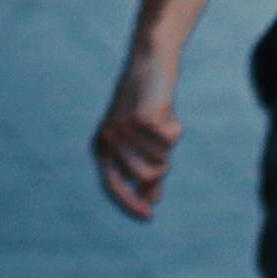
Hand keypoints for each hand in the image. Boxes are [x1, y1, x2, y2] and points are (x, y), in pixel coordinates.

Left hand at [90, 43, 186, 219]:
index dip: (129, 204)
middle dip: (162, 164)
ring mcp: (122, 128)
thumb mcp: (142, 138)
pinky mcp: (140, 117)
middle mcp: (107, 139)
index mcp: (101, 146)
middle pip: (146, 177)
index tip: (149, 217)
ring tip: (161, 122)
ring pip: (160, 161)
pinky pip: (170, 140)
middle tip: (162, 141)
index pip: (112, 186)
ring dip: (168, 146)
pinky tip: (166, 109)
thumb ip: (144, 167)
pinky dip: (175, 127)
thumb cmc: (146, 103)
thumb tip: (150, 199)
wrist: (149, 59)